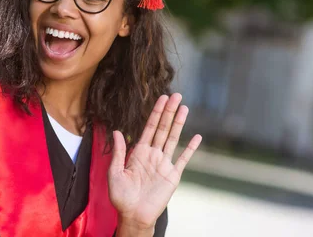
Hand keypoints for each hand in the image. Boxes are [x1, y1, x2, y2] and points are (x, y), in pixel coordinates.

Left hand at [108, 94, 201, 229]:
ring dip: (179, 123)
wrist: (133, 216)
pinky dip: (190, 149)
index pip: (149, 127)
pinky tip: (197, 138)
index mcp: (139, 152)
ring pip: (173, 139)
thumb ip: (119, 152)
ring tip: (184, 108)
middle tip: (176, 95)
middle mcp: (153, 154)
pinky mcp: (173, 176)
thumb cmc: (121, 196)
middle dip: (169, 112)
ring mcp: (164, 164)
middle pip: (163, 128)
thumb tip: (117, 131)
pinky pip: (183, 159)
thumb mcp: (114, 172)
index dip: (155, 113)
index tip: (161, 98)